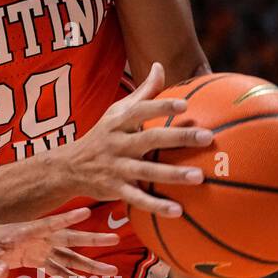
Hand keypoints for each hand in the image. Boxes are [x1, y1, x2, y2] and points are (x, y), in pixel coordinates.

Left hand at [0, 207, 119, 277]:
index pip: (48, 224)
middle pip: (67, 239)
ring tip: (109, 271)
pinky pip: (55, 269)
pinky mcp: (30, 260)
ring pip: (66, 257)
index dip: (66, 218)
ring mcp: (34, 249)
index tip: (86, 211)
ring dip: (87, 264)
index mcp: (22, 232)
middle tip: (115, 238)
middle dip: (91, 240)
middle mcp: (33, 239)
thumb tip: (1, 272)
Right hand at [64, 62, 213, 217]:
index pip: (140, 111)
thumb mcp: (116, 112)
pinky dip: (156, 205)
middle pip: (149, 139)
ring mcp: (116, 168)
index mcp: (119, 123)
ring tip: (198, 177)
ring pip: (146, 171)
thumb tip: (160, 65)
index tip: (184, 105)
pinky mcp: (115, 189)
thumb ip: (143, 92)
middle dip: (178, 138)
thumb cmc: (102, 135)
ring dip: (172, 175)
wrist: (68, 167)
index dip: (161, 107)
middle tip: (208, 137)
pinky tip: (178, 211)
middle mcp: (117, 144)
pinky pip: (137, 199)